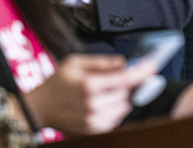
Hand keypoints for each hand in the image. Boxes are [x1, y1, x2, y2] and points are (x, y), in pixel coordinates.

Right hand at [23, 54, 154, 135]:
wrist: (40, 108)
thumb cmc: (57, 82)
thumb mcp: (75, 63)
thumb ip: (101, 62)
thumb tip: (123, 62)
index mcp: (88, 85)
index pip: (124, 78)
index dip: (140, 72)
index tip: (152, 66)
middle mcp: (93, 104)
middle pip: (125, 93)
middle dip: (125, 84)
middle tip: (117, 78)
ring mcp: (93, 120)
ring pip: (123, 107)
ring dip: (121, 97)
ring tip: (104, 91)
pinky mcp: (93, 130)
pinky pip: (115, 119)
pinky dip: (115, 109)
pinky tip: (102, 102)